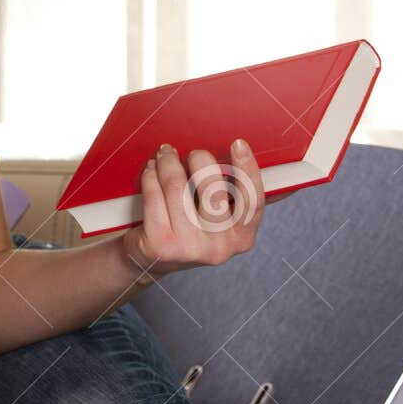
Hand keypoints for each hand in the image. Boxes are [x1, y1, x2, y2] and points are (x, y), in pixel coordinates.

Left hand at [121, 138, 265, 278]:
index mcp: (242, 238)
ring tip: (165, 154)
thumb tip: (244, 154)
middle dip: (199, 160)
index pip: (252, 200)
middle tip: (191, 152)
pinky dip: (150, 176)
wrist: (150, 260)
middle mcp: (220, 247)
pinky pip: (154, 196)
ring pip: (178, 187)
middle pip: (213, 189)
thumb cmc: (186, 229)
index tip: (238, 144)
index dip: (247, 169)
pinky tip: (150, 169)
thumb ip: (231, 193)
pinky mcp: (162, 245)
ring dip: (169, 163)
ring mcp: (190, 248)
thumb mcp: (216, 218)